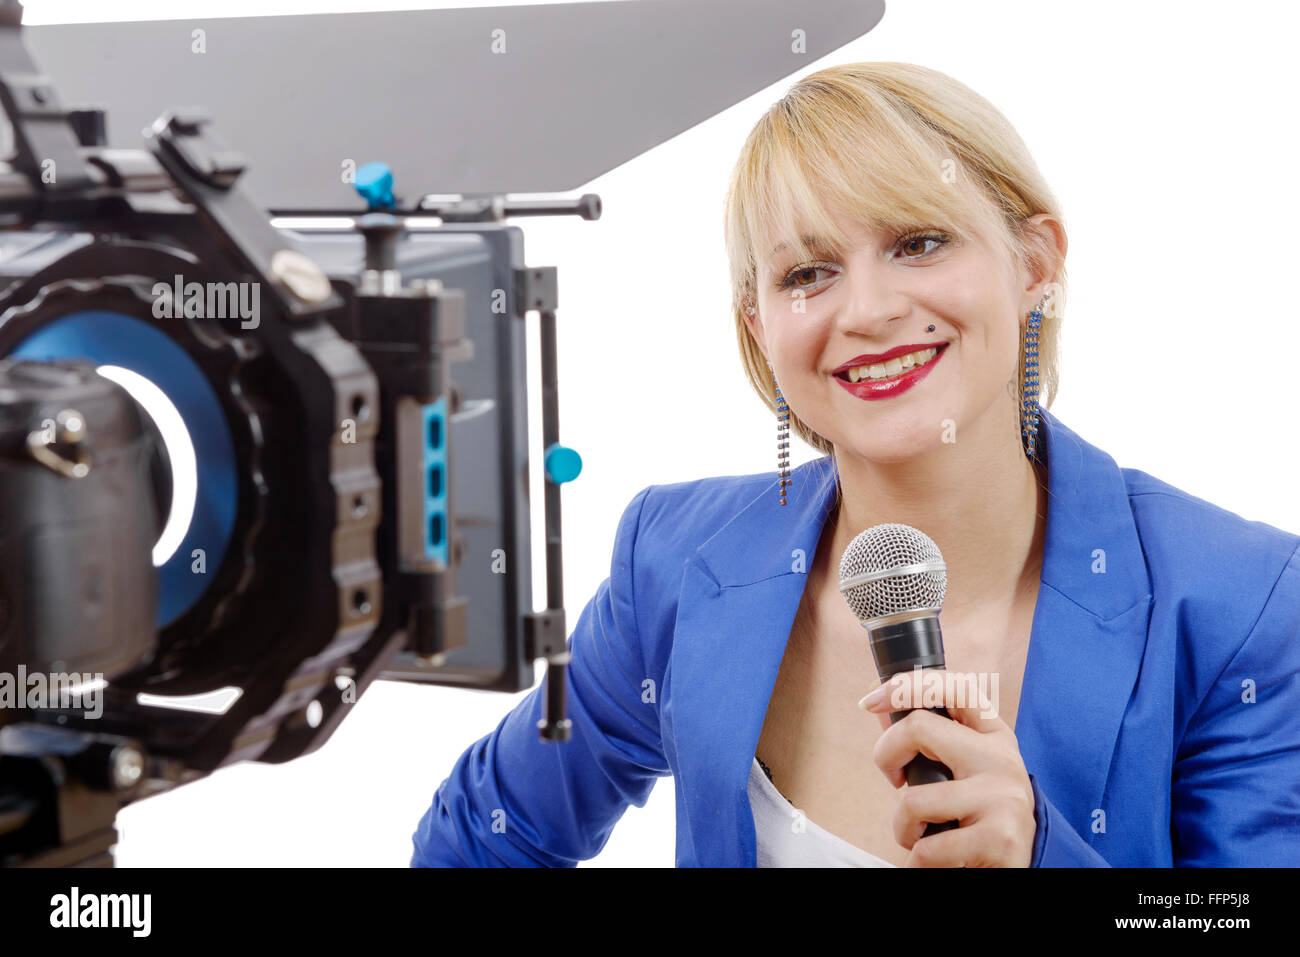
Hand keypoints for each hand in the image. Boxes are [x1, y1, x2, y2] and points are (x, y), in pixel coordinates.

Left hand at [858, 668, 1035, 866]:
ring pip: (914, 799)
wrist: (1022, 868)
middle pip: (918, 727)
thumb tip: (878, 705)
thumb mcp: (964, 770)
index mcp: (993, 735)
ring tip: (923, 836)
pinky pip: (927, 848)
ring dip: (903, 827)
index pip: (953, 687)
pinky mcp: (999, 838)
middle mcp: (1001, 758)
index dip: (905, 685)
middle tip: (894, 781)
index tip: (870, 703)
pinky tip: (937, 860)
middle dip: (885, 755)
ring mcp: (1003, 797)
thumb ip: (927, 740)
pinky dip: (917, 861)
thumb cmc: (982, 816)